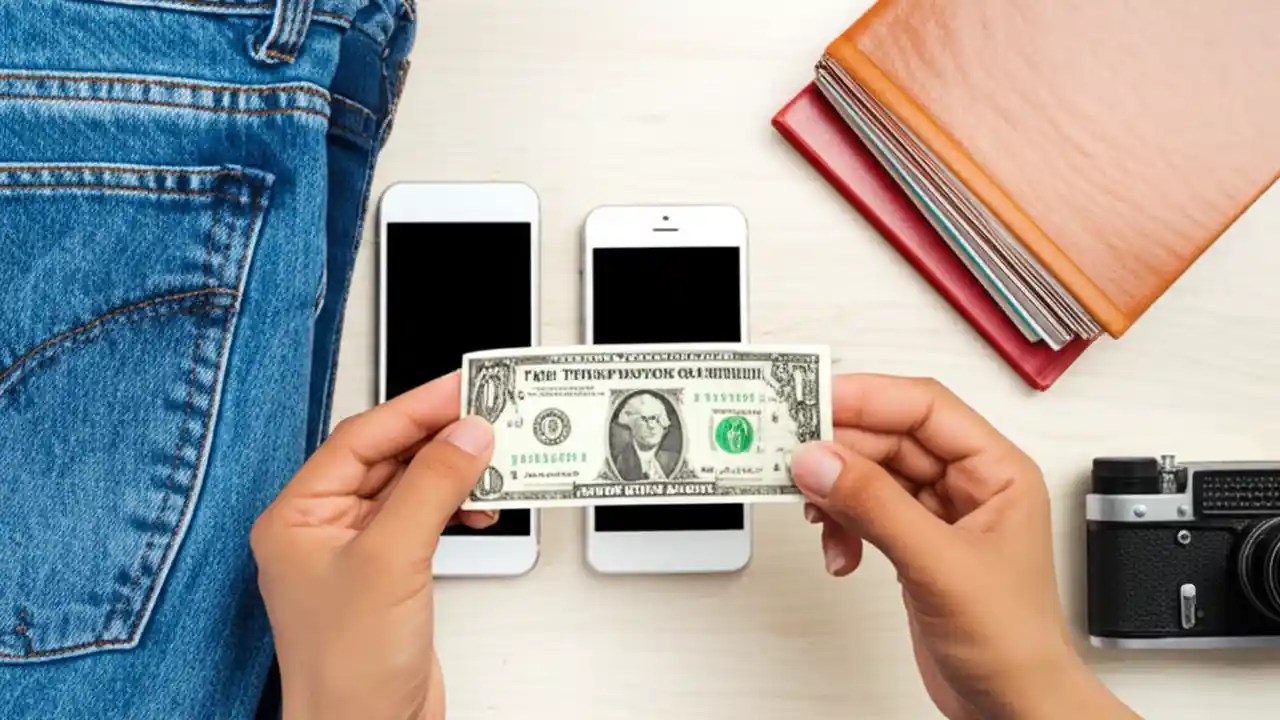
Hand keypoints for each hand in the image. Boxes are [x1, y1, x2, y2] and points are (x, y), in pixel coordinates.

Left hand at [250, 372, 494, 719]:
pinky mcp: (391, 574)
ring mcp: (358, 552)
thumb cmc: (347, 670)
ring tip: (494, 458)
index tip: (462, 388)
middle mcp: (323, 528)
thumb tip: (465, 433)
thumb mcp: (391, 559)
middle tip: (489, 414)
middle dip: (441, 437)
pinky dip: (457, 506)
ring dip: (455, 472)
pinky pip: (426, 518)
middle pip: (388, 456)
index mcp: (298, 515)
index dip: (415, 408)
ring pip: (412, 486)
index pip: (361, 438)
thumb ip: (431, 487)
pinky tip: (481, 505)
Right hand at [790, 375, 1135, 719]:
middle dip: (841, 449)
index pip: (924, 408)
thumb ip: (876, 507)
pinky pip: (866, 511)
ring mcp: (939, 514)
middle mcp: (969, 485)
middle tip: (794, 457)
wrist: (1013, 707)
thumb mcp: (939, 565)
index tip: (814, 400)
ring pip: (872, 474)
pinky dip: (843, 526)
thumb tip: (821, 460)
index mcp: (996, 470)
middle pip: (890, 437)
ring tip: (817, 513)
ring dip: (838, 493)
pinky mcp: (914, 544)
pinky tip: (838, 552)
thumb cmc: (1013, 643)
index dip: (868, 397)